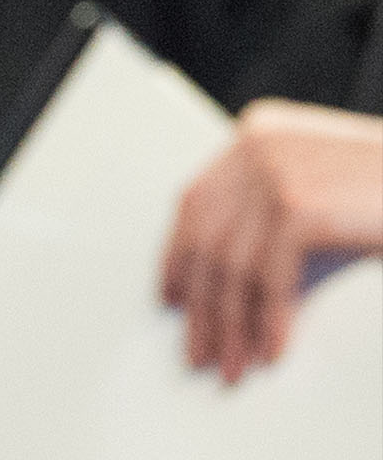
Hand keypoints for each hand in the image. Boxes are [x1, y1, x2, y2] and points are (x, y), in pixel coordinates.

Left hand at [160, 97, 382, 382]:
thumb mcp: (323, 202)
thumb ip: (270, 222)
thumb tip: (218, 288)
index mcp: (259, 132)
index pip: (196, 201)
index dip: (179, 256)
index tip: (173, 299)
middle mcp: (258, 142)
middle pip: (206, 236)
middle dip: (204, 303)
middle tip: (201, 351)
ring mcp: (276, 169)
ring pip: (231, 264)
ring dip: (232, 325)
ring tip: (233, 365)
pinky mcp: (299, 204)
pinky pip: (268, 278)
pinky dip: (268, 321)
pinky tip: (273, 351)